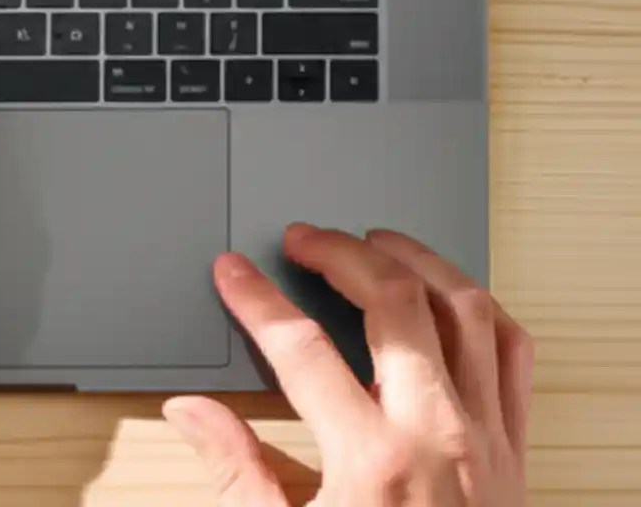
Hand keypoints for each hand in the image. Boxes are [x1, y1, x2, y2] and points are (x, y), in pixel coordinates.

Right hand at [165, 225, 533, 505]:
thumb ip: (236, 471)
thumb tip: (193, 413)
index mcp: (372, 463)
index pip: (299, 348)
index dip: (257, 300)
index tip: (234, 273)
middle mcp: (437, 436)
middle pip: (393, 303)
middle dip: (342, 253)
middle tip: (305, 238)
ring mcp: (486, 437)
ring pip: (465, 311)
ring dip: (420, 262)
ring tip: (379, 242)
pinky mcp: (515, 449)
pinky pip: (513, 353)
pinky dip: (482, 310)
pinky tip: (451, 295)